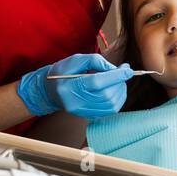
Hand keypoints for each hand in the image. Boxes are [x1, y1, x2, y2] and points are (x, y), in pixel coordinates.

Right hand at [18, 53, 132, 118]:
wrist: (48, 91)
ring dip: (120, 92)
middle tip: (123, 72)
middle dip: (119, 82)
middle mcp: (76, 102)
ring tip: (119, 80)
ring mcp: (82, 111)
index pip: (97, 82)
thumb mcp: (75, 60)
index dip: (115, 75)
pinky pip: (108, 111)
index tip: (127, 69)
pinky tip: (116, 90)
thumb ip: (95, 60)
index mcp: (70, 86)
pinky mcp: (87, 115)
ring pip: (110, 105)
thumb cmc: (61, 73)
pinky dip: (117, 100)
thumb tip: (115, 68)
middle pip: (106, 95)